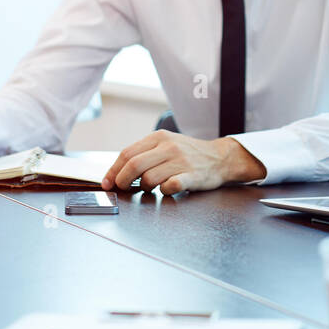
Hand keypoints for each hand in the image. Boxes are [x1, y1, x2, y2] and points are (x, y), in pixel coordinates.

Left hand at [100, 132, 265, 193]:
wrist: (220, 157)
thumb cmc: (188, 153)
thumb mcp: (166, 144)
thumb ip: (144, 153)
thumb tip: (118, 172)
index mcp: (159, 137)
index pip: (127, 153)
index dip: (113, 170)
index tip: (107, 182)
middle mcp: (169, 147)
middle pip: (134, 165)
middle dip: (123, 181)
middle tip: (123, 188)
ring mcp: (181, 161)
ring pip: (149, 179)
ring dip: (145, 188)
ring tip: (152, 187)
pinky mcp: (192, 176)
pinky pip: (169, 186)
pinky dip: (164, 191)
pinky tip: (167, 188)